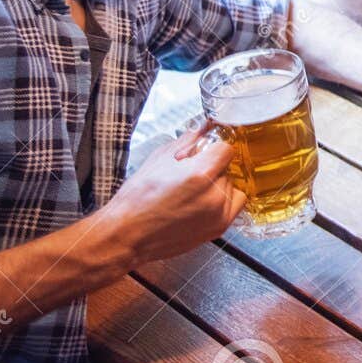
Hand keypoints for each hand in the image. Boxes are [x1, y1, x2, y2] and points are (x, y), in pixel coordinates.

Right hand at [102, 122, 244, 265]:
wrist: (127, 235)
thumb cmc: (136, 200)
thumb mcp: (159, 159)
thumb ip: (188, 140)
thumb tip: (205, 127)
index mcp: (199, 174)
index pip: (226, 148)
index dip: (212, 147)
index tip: (205, 150)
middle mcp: (213, 195)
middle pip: (227, 167)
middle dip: (212, 166)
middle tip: (190, 173)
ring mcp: (219, 214)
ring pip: (231, 184)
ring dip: (217, 183)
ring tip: (193, 190)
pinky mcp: (219, 227)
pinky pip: (235, 203)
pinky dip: (224, 199)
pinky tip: (203, 200)